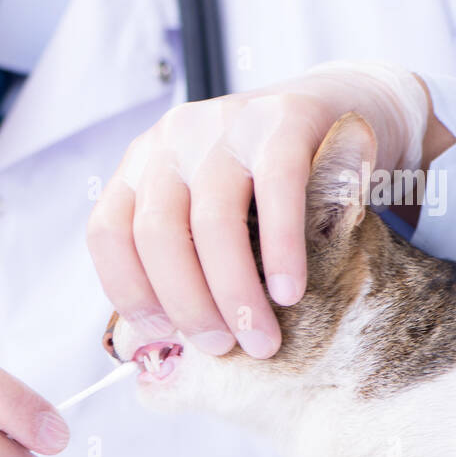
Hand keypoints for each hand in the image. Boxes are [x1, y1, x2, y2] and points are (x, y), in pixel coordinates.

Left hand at [87, 62, 432, 359]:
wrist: (346, 109)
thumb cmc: (266, 188)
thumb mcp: (209, 211)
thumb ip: (180, 257)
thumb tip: (156, 346)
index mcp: (141, 164)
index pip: (108, 231)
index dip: (128, 290)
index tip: (164, 336)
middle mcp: (173, 138)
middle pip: (157, 231)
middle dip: (186, 303)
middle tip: (219, 347)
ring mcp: (226, 123)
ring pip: (213, 220)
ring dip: (234, 292)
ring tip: (259, 339)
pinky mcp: (284, 120)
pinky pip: (277, 193)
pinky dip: (280, 251)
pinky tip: (289, 292)